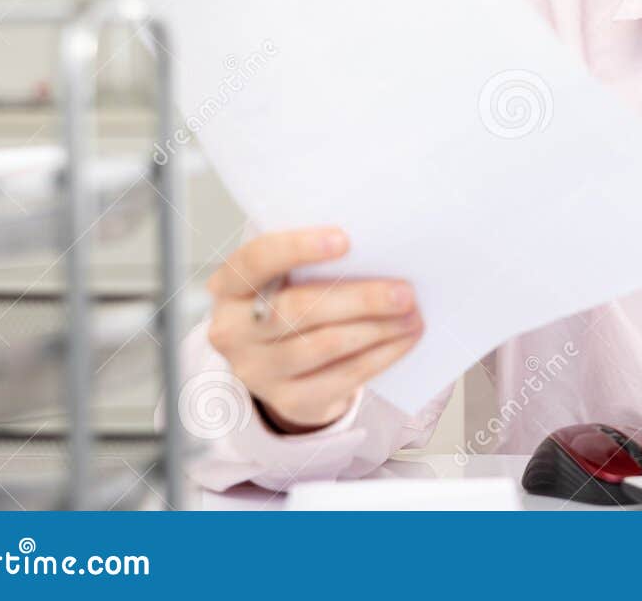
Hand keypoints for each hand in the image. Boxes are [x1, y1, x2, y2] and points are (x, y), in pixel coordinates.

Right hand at [205, 227, 423, 433]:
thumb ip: (313, 260)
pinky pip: (341, 377)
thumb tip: (375, 244)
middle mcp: (232, 331)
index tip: (345, 240)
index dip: (297, 249)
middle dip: (358, 298)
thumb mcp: (288, 276)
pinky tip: (404, 340)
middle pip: (296, 310)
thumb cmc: (293, 299)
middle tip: (404, 291)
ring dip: (377, 329)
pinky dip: (380, 356)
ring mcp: (257, 371)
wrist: (282, 363)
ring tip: (412, 315)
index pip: (254, 261)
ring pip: (324, 346)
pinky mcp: (288, 401)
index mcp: (229, 287)